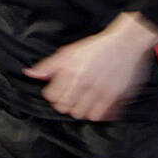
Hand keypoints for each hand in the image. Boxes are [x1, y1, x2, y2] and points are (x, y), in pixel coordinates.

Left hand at [23, 13, 157, 120]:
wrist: (127, 42)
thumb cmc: (98, 47)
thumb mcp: (70, 52)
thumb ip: (49, 65)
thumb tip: (31, 74)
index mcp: (72, 70)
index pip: (52, 96)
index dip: (53, 96)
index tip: (58, 93)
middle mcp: (85, 82)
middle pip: (65, 108)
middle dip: (65, 104)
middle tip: (71, 98)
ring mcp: (100, 90)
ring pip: (81, 114)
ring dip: (80, 110)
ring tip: (83, 102)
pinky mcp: (115, 96)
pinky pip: (100, 115)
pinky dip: (96, 113)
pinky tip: (96, 105)